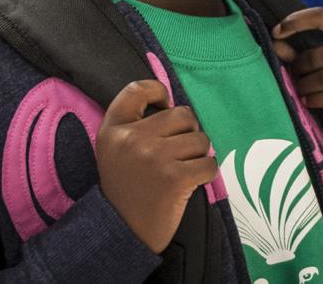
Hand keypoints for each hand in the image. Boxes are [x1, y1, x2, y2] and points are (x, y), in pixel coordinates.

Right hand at [96, 80, 217, 253]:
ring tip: (180, 170)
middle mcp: (132, 139)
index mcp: (113, 129)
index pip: (137, 89)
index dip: (158, 91)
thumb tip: (173, 102)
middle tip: (176, 153)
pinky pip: (209, 163)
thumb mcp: (116, 149)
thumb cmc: (127, 187)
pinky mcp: (175, 178)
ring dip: (197, 155)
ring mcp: (154, 157)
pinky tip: (190, 184)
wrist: (122, 233)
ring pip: (200, 139)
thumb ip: (135, 122)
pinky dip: (205, 174)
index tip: (164, 106)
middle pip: (183, 114)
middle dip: (187, 132)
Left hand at [272, 8, 322, 118]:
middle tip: (293, 75)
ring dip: (305, 87)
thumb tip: (276, 45)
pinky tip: (309, 101)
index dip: (297, 20)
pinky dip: (317, 100)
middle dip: (298, 68)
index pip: (322, 16)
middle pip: (317, 57)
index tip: (276, 31)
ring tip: (299, 90)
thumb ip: (305, 49)